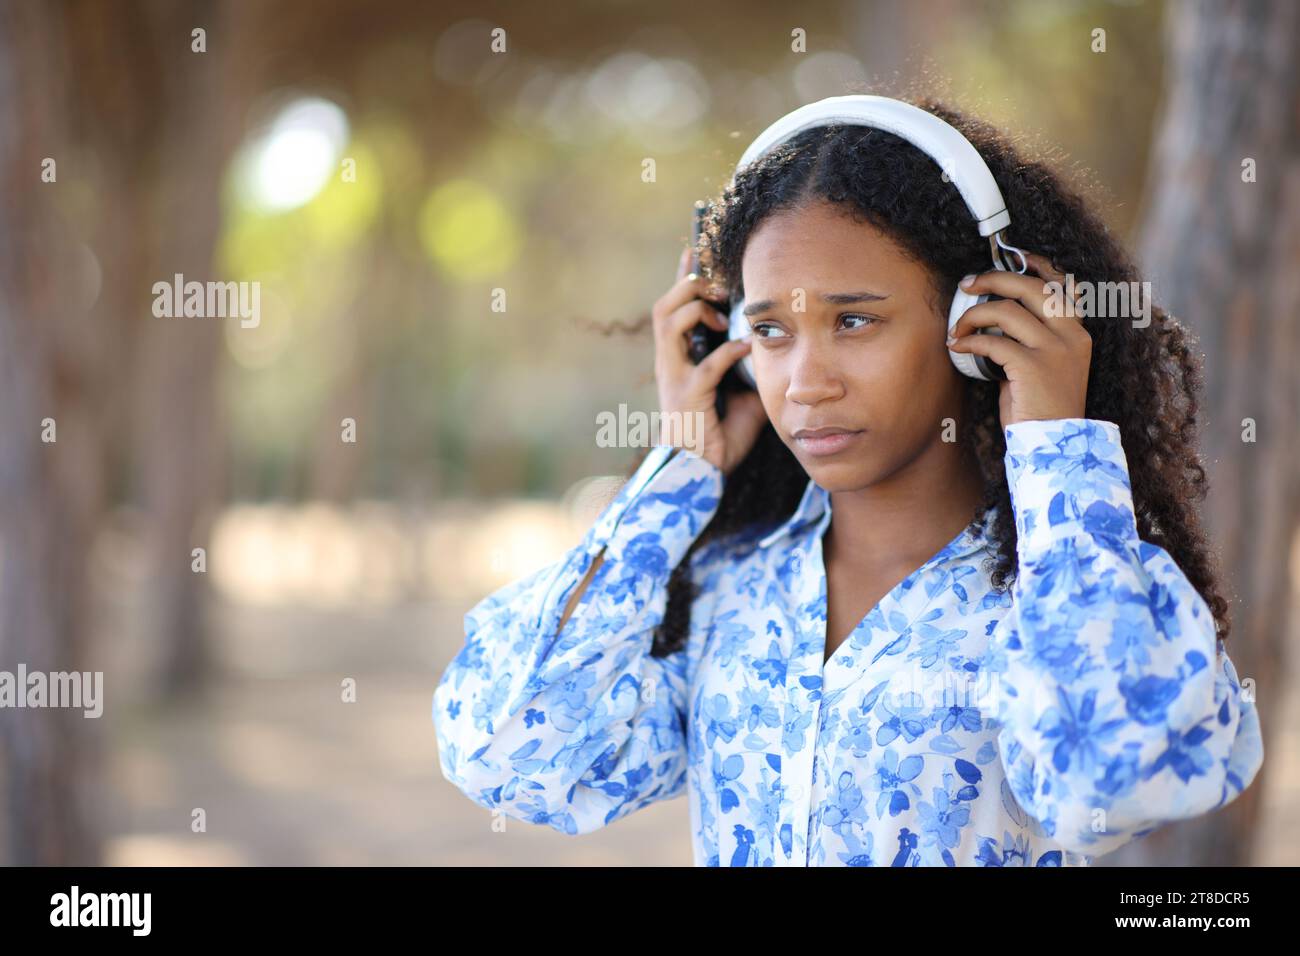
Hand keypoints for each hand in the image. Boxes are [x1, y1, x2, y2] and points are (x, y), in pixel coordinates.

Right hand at [652, 246, 766, 475]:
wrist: (700, 473)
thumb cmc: (719, 435)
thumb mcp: (743, 393)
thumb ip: (752, 367)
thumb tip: (777, 347)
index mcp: (681, 357)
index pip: (676, 307)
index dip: (683, 275)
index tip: (694, 248)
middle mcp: (671, 362)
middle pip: (664, 304)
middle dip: (690, 285)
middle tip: (718, 286)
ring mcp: (675, 377)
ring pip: (669, 321)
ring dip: (696, 308)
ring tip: (720, 312)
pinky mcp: (688, 396)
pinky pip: (706, 363)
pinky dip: (728, 351)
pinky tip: (745, 348)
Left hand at [946, 251, 1091, 427]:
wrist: (1054, 445)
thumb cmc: (1041, 408)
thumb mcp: (1044, 366)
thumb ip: (1030, 339)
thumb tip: (996, 315)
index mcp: (1077, 333)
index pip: (1060, 284)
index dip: (1035, 265)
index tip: (1008, 259)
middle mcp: (1071, 336)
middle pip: (1031, 288)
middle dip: (994, 279)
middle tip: (967, 285)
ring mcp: (1055, 350)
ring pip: (1007, 311)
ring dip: (973, 315)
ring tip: (957, 329)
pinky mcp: (1033, 367)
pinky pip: (993, 341)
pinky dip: (970, 341)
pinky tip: (958, 347)